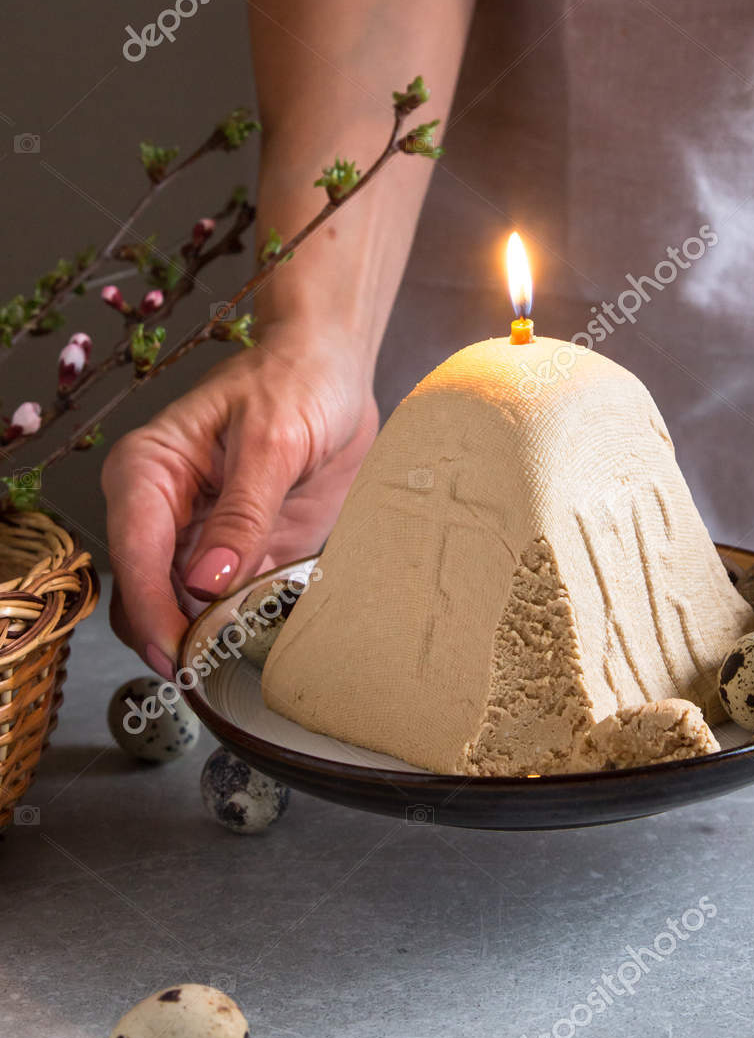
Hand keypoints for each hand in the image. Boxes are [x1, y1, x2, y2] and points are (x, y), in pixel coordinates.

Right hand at [101, 322, 378, 676]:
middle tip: (219, 669)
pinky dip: (248, 626)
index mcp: (148, 472)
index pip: (134, 556)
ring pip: (182, 612)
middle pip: (146, 596)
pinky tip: (275, 634)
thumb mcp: (274, 441)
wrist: (334, 368)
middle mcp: (162, 511)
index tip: (182, 655)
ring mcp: (198, 538)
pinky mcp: (239, 554)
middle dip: (176, 638)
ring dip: (213, 639)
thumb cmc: (296, 381)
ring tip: (250, 656)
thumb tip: (205, 582)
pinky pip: (231, 607)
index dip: (153, 613)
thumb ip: (242, 513)